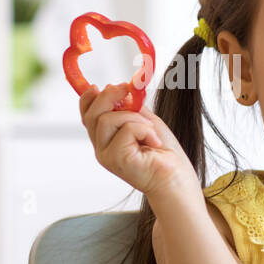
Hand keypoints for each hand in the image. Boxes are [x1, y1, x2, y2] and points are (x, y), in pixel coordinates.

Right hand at [80, 82, 197, 199]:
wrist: (176, 178)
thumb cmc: (165, 153)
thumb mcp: (146, 122)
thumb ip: (130, 108)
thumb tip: (120, 87)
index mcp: (106, 139)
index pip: (87, 115)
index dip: (88, 98)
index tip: (98, 85)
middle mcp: (101, 148)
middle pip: (92, 114)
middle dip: (109, 96)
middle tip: (126, 88)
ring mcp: (106, 155)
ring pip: (108, 119)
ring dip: (135, 118)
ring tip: (151, 132)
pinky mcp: (115, 159)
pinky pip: (126, 130)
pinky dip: (145, 130)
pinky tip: (154, 143)